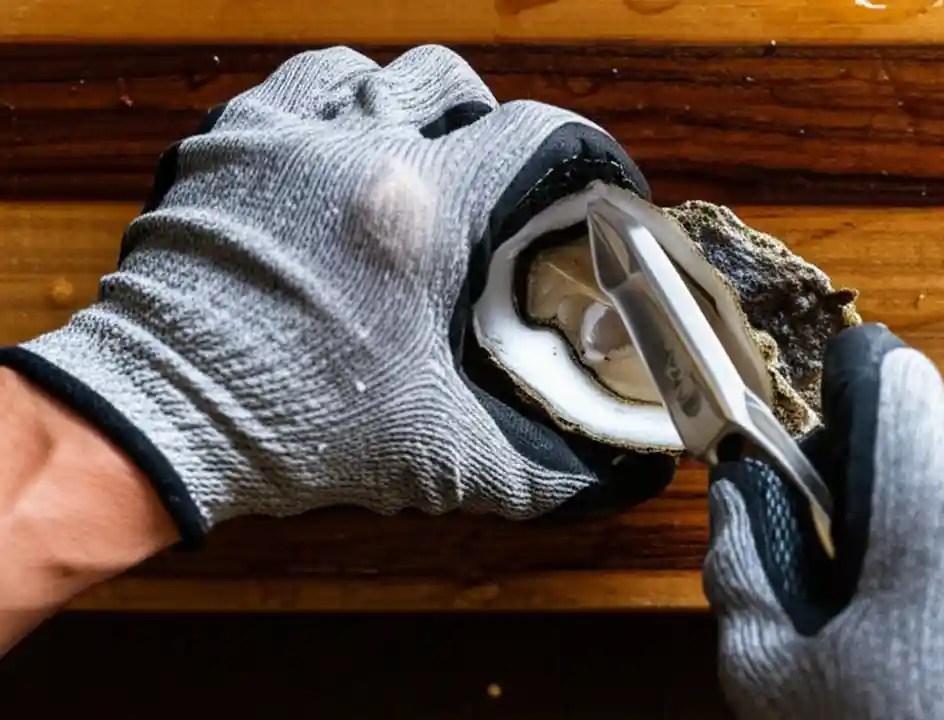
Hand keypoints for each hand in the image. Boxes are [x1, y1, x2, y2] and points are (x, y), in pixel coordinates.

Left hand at [0, 46, 673, 544]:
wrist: (165, 417)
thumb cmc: (303, 426)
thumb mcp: (443, 457)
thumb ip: (545, 469)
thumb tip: (622, 483)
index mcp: (425, 209)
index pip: (535, 134)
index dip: (584, 150)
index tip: (597, 181)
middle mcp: (358, 149)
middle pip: (453, 83)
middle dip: (488, 122)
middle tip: (493, 178)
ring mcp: (285, 136)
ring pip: (372, 69)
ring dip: (408, 104)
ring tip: (415, 155)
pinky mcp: (227, 143)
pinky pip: (296, 86)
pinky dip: (332, 104)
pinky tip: (337, 152)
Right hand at [704, 324, 943, 718]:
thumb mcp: (771, 668)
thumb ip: (739, 559)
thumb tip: (734, 489)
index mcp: (935, 492)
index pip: (886, 373)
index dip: (841, 398)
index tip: (820, 461)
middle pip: (921, 443)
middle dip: (878, 494)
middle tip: (852, 583)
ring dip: (931, 532)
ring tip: (912, 626)